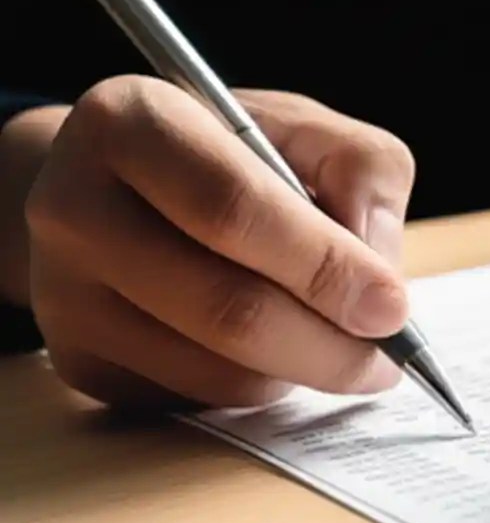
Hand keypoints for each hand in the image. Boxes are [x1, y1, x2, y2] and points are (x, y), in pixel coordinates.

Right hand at [21, 75, 414, 406]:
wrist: (118, 188)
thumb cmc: (227, 154)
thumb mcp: (304, 128)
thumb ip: (363, 172)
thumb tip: (378, 271)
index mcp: (132, 123)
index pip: (232, 208)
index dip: (324, 266)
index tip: (392, 306)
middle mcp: (74, 206)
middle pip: (227, 307)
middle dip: (330, 346)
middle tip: (385, 360)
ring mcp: (66, 294)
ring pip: (218, 369)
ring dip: (301, 370)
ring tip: (335, 342)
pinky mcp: (79, 360)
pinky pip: (197, 399)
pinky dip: (260, 385)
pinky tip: (276, 350)